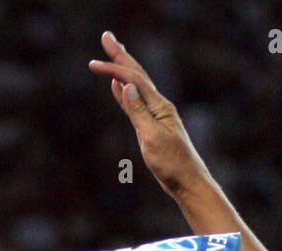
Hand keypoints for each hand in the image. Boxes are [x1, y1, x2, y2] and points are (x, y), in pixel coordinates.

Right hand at [88, 31, 210, 197]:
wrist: (188, 183)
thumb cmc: (172, 165)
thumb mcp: (152, 138)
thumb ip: (138, 111)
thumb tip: (126, 85)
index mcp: (159, 107)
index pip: (134, 80)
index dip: (114, 69)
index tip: (93, 64)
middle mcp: (159, 106)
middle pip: (138, 75)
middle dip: (121, 56)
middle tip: (106, 37)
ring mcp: (157, 115)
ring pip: (137, 85)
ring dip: (124, 68)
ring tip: (113, 53)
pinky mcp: (153, 126)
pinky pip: (136, 102)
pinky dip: (125, 91)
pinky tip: (118, 86)